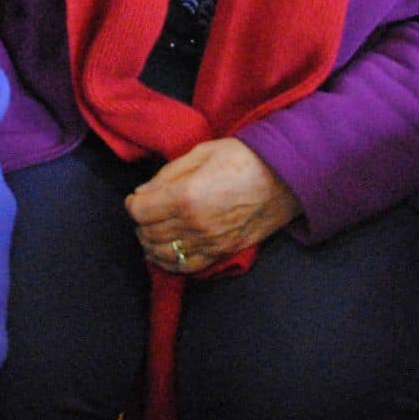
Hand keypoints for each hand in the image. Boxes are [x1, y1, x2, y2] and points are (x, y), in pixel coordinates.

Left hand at [125, 138, 301, 273]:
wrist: (285, 177)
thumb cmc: (244, 158)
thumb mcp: (202, 152)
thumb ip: (168, 174)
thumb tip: (142, 193)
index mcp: (186, 196)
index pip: (140, 211)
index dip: (133, 203)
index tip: (137, 198)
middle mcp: (194, 225)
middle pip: (148, 233)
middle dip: (141, 223)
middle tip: (146, 212)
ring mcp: (209, 243)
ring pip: (163, 254)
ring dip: (152, 244)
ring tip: (154, 231)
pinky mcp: (222, 253)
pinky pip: (187, 267)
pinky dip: (171, 262)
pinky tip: (167, 252)